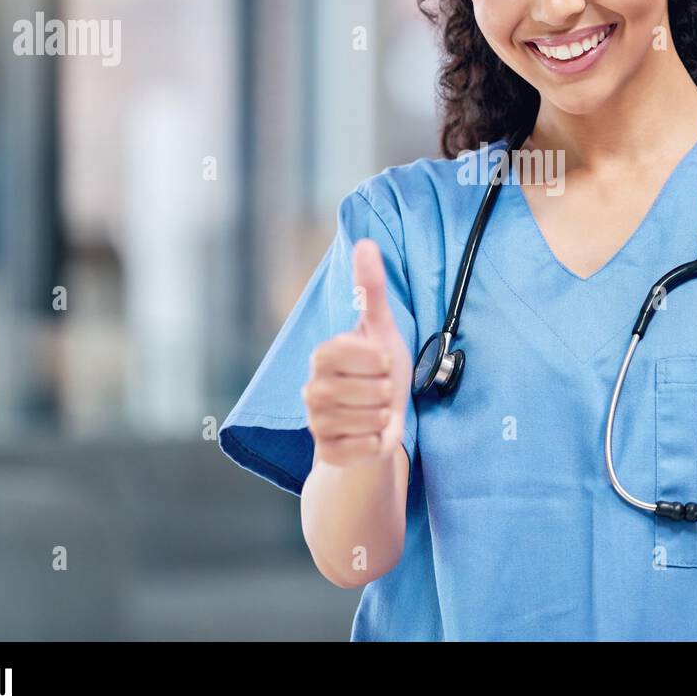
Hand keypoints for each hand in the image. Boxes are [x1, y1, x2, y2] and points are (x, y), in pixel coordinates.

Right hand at [303, 239, 412, 468]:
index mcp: (322, 356)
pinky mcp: (327, 453)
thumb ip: (371, 289)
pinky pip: (361, 448)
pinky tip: (372, 435)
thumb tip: (365, 242)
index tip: (381, 362)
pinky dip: (376, 443)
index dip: (376, 360)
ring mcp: (316, 423)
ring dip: (384, 416)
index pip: (351, 354)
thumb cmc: (379, 370)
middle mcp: (311, 389)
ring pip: (365, 420)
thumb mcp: (381, 328)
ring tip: (379, 411)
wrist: (378, 422)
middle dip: (385, 391)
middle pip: (365, 391)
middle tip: (381, 390)